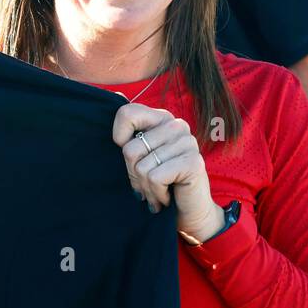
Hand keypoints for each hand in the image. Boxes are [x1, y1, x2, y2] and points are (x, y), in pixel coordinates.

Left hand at [113, 103, 223, 241]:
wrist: (188, 213)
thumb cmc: (160, 183)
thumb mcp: (138, 158)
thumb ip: (128, 135)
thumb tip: (114, 95)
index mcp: (162, 118)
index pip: (126, 113)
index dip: (119, 139)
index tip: (132, 157)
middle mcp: (177, 125)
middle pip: (130, 149)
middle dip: (134, 174)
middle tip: (148, 183)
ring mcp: (188, 142)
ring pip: (142, 167)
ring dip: (146, 187)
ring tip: (158, 191)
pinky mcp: (193, 162)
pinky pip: (155, 178)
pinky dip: (156, 193)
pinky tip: (167, 195)